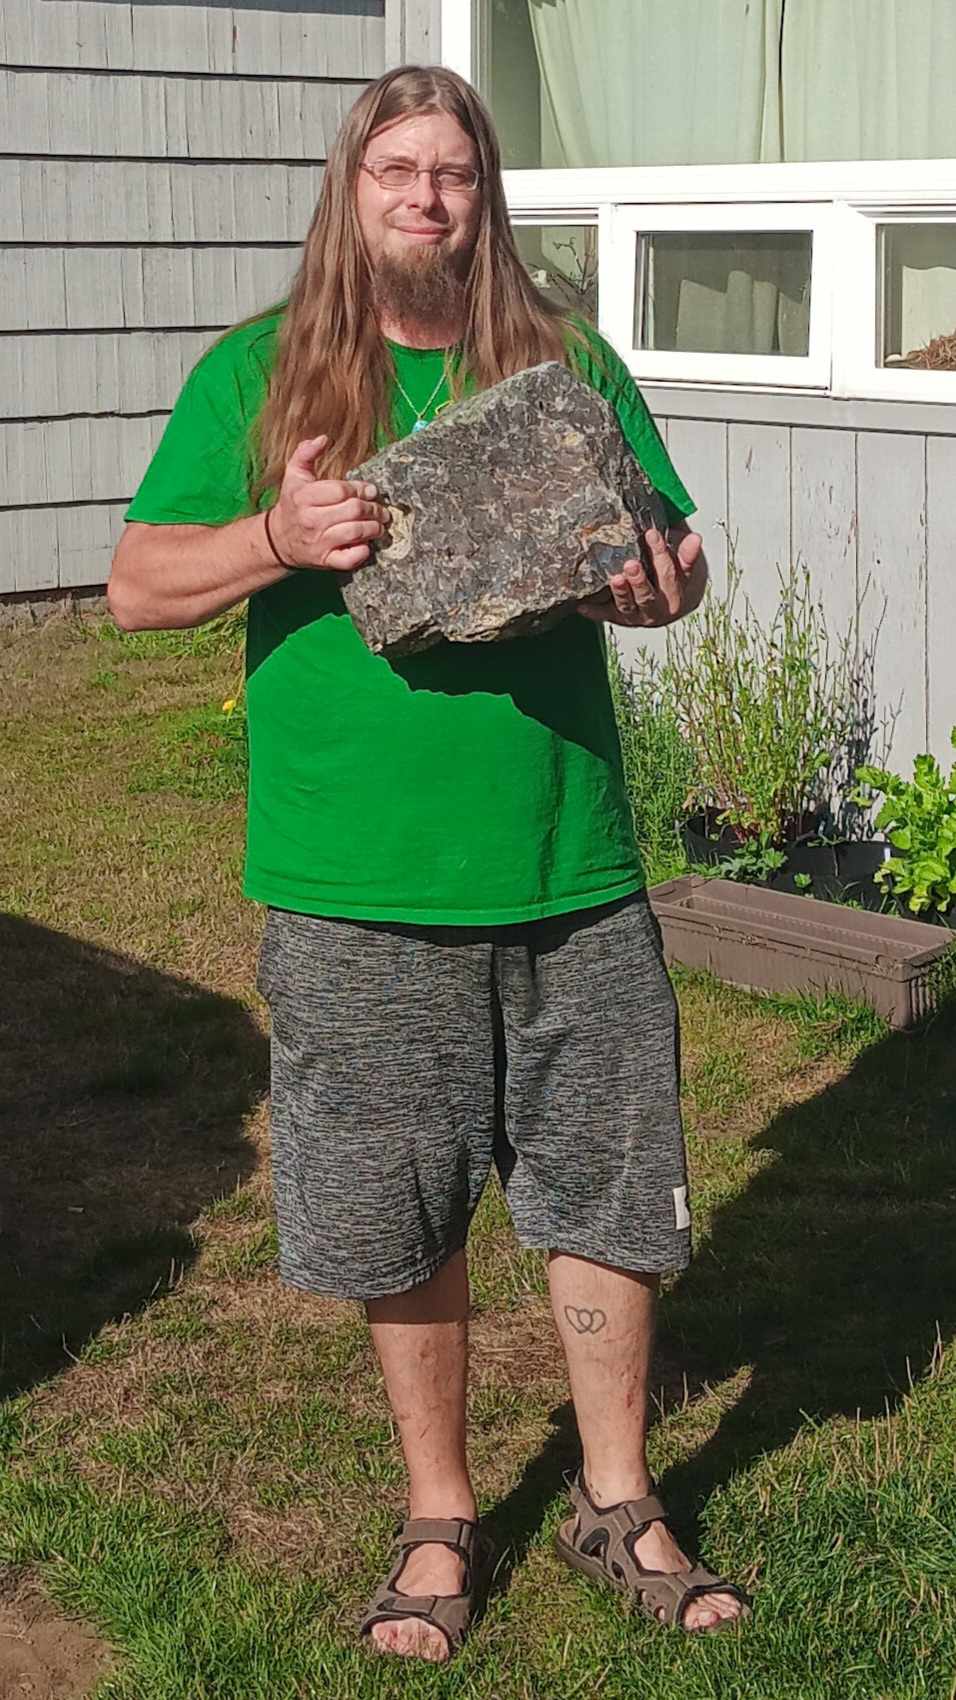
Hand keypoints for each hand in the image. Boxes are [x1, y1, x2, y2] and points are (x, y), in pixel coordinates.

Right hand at [268, 435, 390, 571]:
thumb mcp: (294, 476)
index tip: (372, 492)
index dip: (361, 490)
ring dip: (374, 528)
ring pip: (356, 532)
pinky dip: (362, 552)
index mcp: (304, 497)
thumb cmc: (293, 504)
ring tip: (380, 525)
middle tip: (381, 510)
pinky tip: (366, 545)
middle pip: (353, 510)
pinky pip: (348, 559)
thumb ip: (305, 454)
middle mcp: (311, 520)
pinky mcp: (324, 561)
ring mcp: (318, 542)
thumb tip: (322, 438)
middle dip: (374, 509)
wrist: (278, 539)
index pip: (341, 490)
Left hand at [578, 524, 706, 627]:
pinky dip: (594, 611)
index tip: (651, 534)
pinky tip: (582, 606)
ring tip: (614, 579)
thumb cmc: (670, 582)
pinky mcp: (619, 619)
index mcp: (674, 594)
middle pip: (648, 596)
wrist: (666, 609)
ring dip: (620, 593)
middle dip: (639, 580)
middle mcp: (656, 609)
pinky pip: (606, 616)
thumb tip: (695, 538)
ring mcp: (637, 616)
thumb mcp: (681, 567)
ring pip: (628, 607)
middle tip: (630, 564)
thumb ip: (686, 554)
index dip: (660, 552)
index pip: (668, 572)